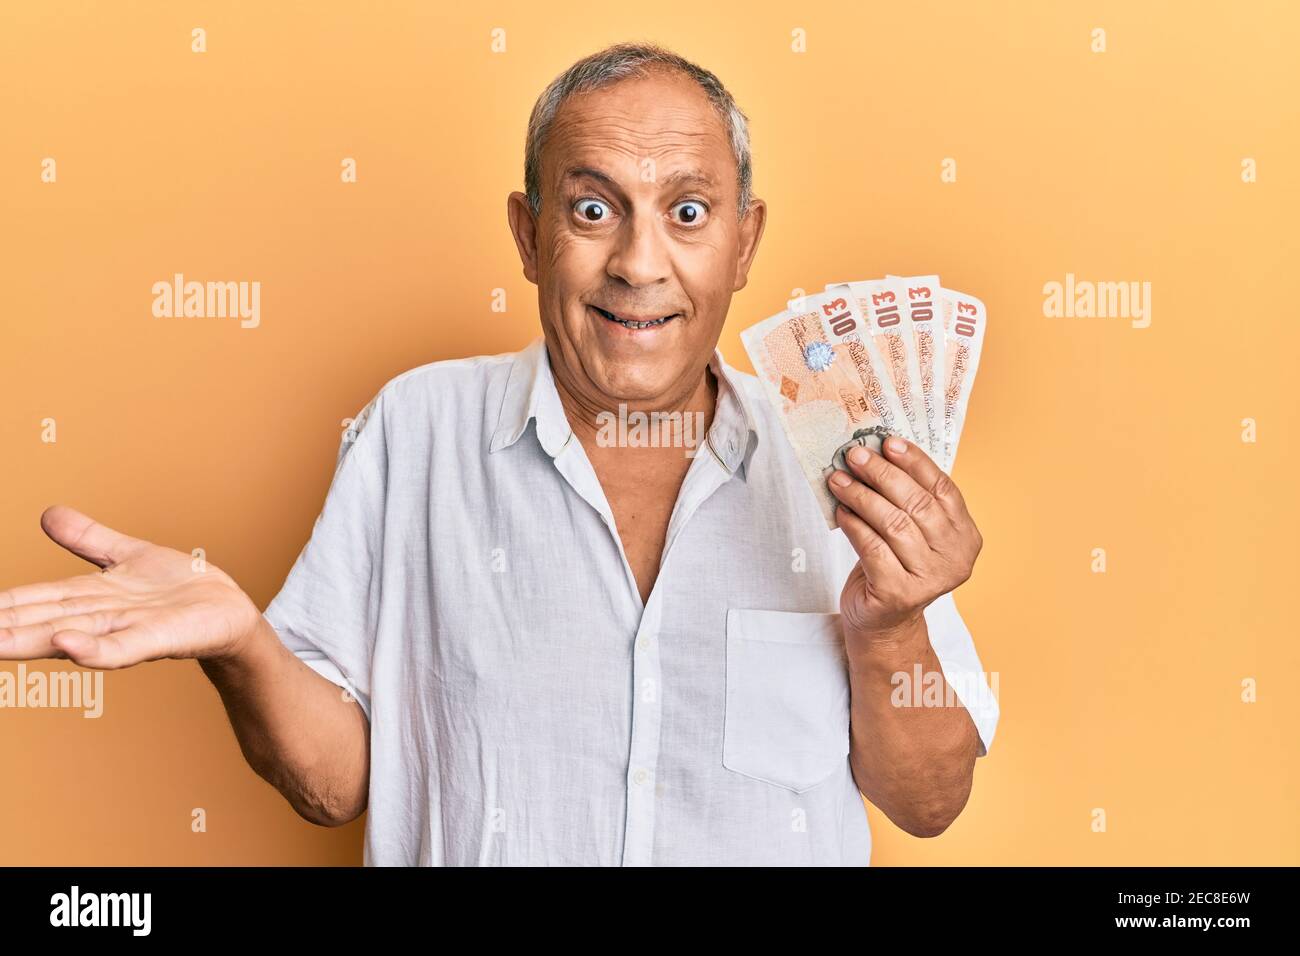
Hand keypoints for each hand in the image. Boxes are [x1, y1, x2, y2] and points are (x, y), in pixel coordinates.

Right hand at [0, 506, 262, 668]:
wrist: (230, 612)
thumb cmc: (179, 590)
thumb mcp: (129, 556)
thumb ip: (89, 540)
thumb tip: (47, 514)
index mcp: (89, 598)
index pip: (33, 599)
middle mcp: (102, 617)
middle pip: (42, 621)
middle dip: (2, 628)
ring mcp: (131, 628)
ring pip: (72, 635)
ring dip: (32, 640)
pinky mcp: (162, 637)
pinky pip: (125, 645)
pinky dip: (97, 648)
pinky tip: (68, 645)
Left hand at [828, 436, 981, 642]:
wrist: (883, 622)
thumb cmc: (896, 568)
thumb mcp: (913, 533)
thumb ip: (908, 500)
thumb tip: (877, 453)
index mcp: (966, 537)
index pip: (943, 489)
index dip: (915, 462)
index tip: (887, 442)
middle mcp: (955, 559)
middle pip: (917, 504)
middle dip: (882, 474)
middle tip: (854, 456)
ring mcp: (930, 579)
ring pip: (893, 524)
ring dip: (861, 496)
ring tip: (839, 480)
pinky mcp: (899, 594)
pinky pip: (872, 547)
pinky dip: (854, 525)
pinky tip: (840, 511)